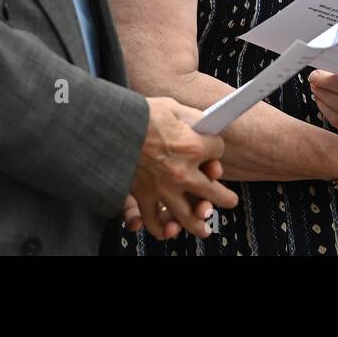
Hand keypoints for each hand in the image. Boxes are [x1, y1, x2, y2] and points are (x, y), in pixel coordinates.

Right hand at [132, 97, 237, 240]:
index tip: (210, 144)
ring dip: (200, 223)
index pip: (217, 151)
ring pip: (188, 216)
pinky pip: (154, 221)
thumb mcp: (172, 107)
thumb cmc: (138, 114)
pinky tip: (170, 229)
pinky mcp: (143, 196)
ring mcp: (162, 189)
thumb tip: (206, 124)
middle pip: (213, 191)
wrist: (107, 126)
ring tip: (206, 228)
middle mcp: (182, 173)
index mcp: (192, 147)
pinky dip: (162, 229)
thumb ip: (193, 119)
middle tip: (230, 201)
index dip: (214, 146)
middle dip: (225, 197)